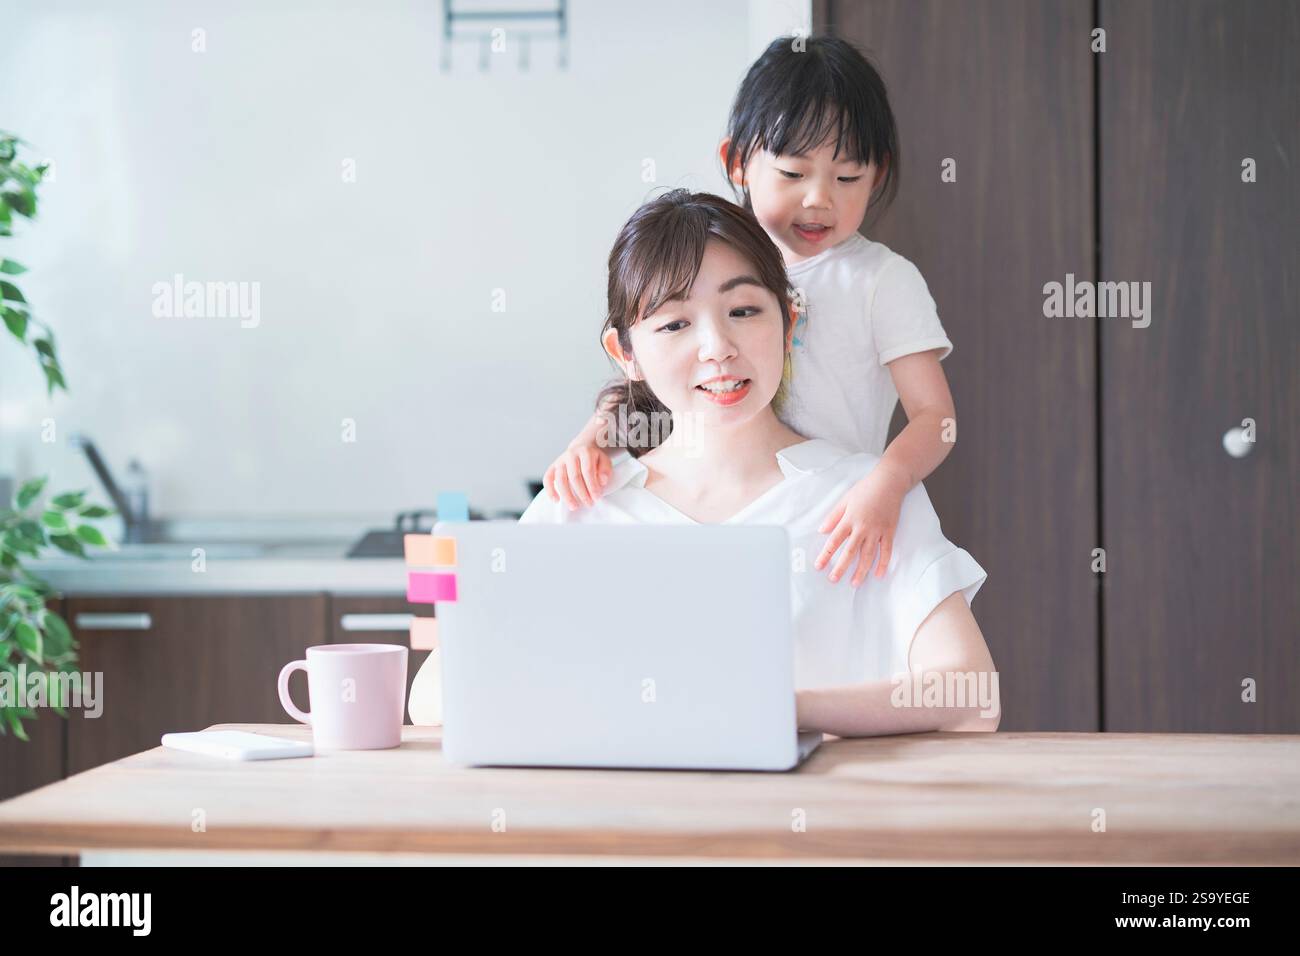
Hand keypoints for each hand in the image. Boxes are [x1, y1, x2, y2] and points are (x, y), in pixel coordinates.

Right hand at [543, 442, 612, 509]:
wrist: (581, 449)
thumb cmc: (594, 459)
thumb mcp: (604, 460)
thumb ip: (605, 470)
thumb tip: (602, 481)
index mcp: (585, 452)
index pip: (588, 471)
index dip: (592, 486)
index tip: (597, 497)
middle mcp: (571, 455)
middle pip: (574, 476)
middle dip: (582, 493)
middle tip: (589, 504)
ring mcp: (560, 461)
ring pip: (560, 479)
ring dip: (567, 495)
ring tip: (574, 506)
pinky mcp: (552, 467)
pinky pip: (548, 478)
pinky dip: (550, 490)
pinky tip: (556, 500)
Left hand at [814, 464, 908, 585]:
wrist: (889, 482)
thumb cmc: (865, 489)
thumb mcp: (845, 500)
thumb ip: (833, 516)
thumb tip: (821, 530)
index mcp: (849, 520)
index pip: (834, 541)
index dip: (826, 555)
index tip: (819, 566)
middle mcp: (862, 528)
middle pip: (850, 552)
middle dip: (841, 568)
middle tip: (833, 580)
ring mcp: (877, 531)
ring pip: (868, 555)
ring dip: (861, 571)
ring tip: (854, 583)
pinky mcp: (889, 532)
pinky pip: (886, 551)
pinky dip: (883, 563)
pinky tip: (878, 574)